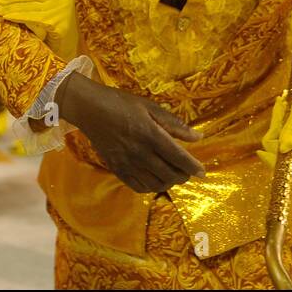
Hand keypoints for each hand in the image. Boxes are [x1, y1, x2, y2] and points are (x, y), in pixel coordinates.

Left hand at [0, 0, 78, 57]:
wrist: (68, 50)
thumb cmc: (56, 32)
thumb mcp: (49, 11)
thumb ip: (39, 1)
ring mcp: (60, 10)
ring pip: (30, 6)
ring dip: (11, 8)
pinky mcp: (56, 22)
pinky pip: (32, 17)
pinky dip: (18, 17)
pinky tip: (7, 17)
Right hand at [55, 73, 204, 192]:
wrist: (89, 109)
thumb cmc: (121, 103)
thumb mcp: (150, 107)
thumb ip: (174, 124)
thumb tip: (198, 136)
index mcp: (150, 134)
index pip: (178, 157)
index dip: (193, 167)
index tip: (202, 171)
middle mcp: (140, 153)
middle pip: (169, 174)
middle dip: (183, 176)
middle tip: (187, 171)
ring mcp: (127, 163)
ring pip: (155, 184)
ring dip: (169, 183)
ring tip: (173, 175)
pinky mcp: (117, 169)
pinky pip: (138, 187)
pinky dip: (151, 187)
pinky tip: (155, 179)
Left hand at [257, 82, 291, 177]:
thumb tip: (282, 150)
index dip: (276, 164)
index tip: (260, 151)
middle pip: (290, 157)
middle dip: (276, 138)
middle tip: (277, 113)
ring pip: (291, 148)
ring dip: (280, 130)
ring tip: (282, 107)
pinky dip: (288, 131)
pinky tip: (287, 113)